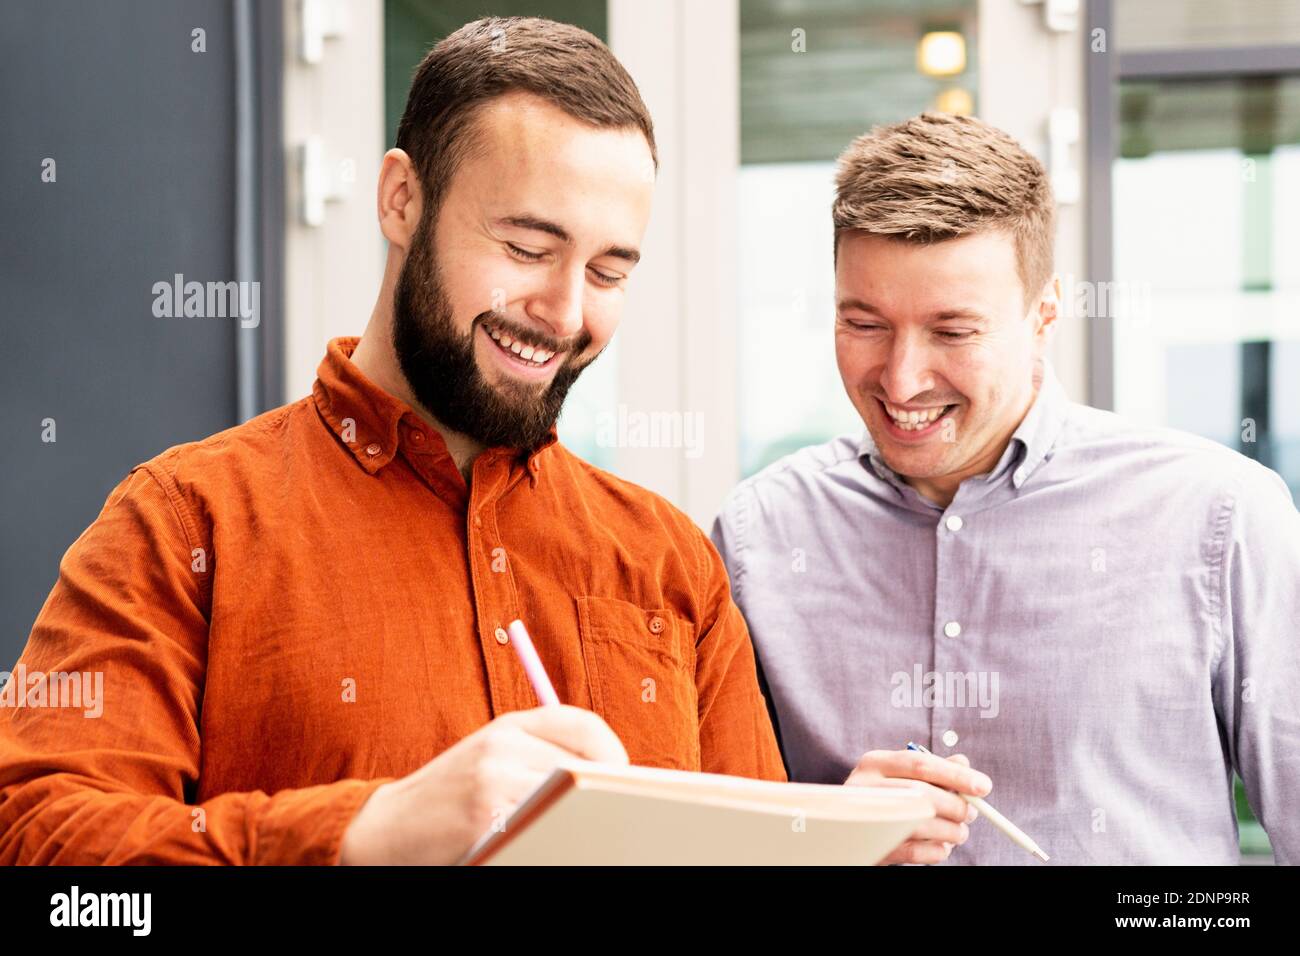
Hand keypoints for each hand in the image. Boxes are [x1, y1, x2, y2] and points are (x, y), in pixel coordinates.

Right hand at [339, 705, 627, 864]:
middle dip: (601, 790)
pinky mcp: (487, 821)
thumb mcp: (491, 754)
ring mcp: (493, 783)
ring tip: (582, 828)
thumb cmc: (451, 795)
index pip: (584, 724)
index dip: (612, 752)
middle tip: (609, 811)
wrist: (386, 829)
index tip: (620, 778)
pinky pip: (541, 827)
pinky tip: (548, 842)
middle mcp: (502, 746)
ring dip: (580, 816)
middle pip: (584, 763)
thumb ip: (540, 750)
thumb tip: (612, 770)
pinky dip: (552, 836)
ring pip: (567, 797)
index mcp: (509, 725)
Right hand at [845, 749, 991, 864]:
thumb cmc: (882, 798)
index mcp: (875, 763)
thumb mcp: (901, 776)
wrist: (846, 828)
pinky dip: (937, 850)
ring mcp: (866, 818)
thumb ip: (932, 769)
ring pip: (922, 823)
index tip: (983, 787)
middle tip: (971, 814)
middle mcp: (866, 787)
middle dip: (957, 806)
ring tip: (958, 832)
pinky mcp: (873, 847)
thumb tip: (964, 763)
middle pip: (922, 794)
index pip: (921, 764)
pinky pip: (915, 851)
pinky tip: (941, 846)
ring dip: (951, 831)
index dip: (956, 775)